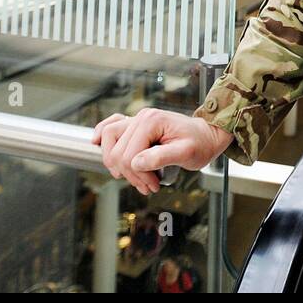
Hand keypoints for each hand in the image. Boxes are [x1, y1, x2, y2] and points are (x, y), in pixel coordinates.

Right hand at [91, 108, 233, 194]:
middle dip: (130, 174)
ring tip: (135, 178)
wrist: (206, 136)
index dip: (138, 175)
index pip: (129, 154)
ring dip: (117, 163)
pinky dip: (102, 134)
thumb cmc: (199, 144)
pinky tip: (96, 142)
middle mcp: (141, 117)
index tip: (153, 186)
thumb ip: (161, 157)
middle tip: (148, 186)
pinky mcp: (135, 125)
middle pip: (116, 150)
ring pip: (109, 138)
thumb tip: (136, 163)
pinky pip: (111, 125)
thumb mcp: (186, 153)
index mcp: (152, 121)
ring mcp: (137, 119)